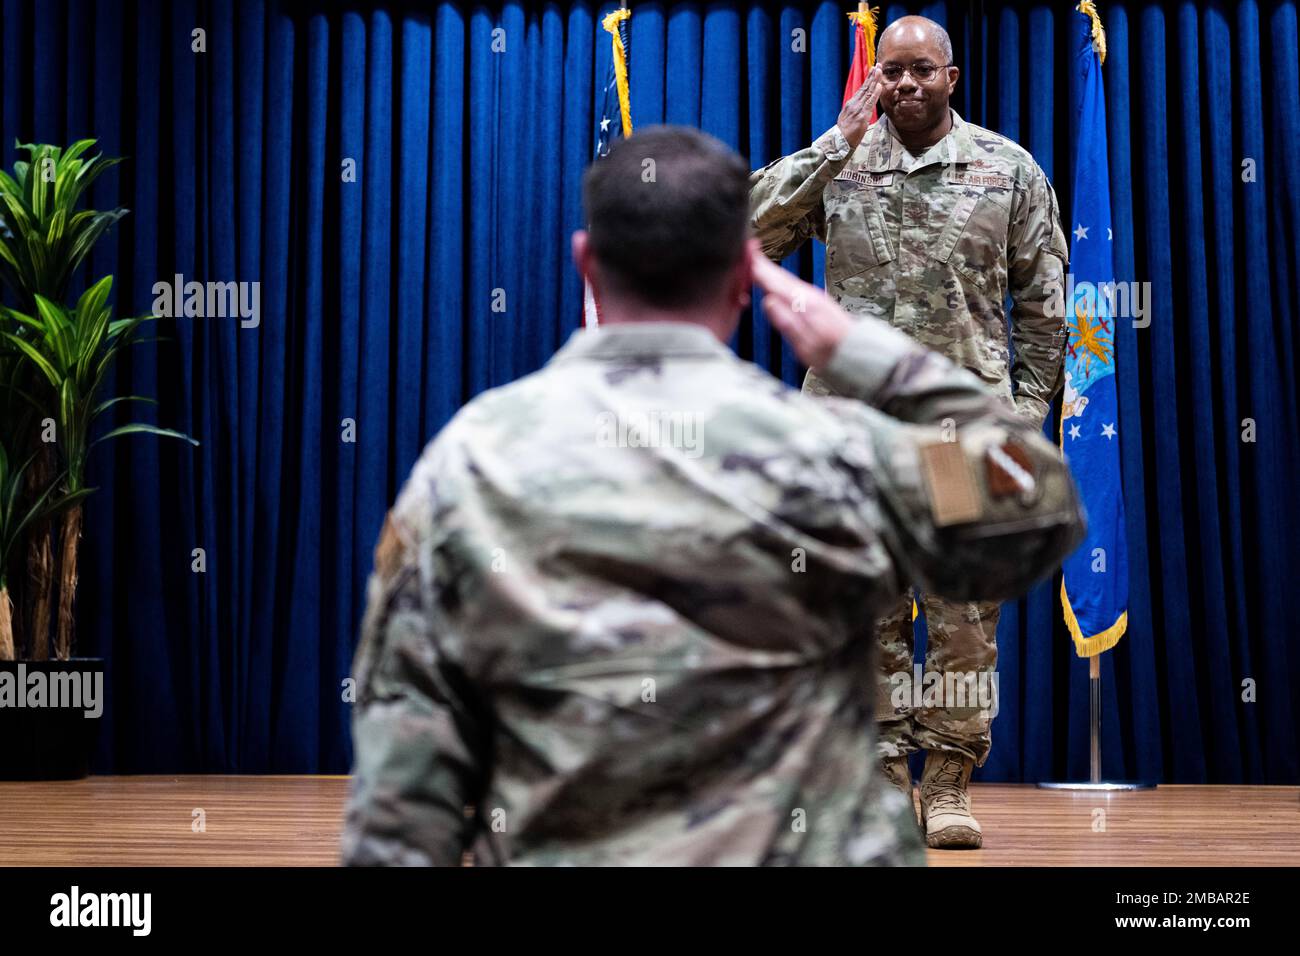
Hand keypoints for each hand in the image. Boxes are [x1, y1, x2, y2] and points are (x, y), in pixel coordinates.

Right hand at [751, 247, 852, 370]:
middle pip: (780, 276)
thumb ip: (786, 322)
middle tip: (748, 251)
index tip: (746, 255)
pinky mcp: (817, 302)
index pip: (775, 281)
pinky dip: (780, 280)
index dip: (759, 268)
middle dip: (763, 264)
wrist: (856, 353)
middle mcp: (809, 296)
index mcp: (804, 304)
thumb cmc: (831, 353)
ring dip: (771, 270)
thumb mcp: (804, 344)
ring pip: (786, 280)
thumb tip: (768, 302)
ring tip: (757, 263)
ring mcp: (814, 297)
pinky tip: (776, 282)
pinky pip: (793, 285)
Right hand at [836, 66, 882, 149]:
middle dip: (872, 76)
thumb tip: (861, 109)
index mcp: (850, 105)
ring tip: (879, 71)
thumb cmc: (844, 134)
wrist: (839, 143)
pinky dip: (874, 93)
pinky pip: (869, 103)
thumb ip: (854, 112)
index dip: (868, 80)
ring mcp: (857, 109)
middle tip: (878, 66)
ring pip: (867, 92)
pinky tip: (879, 86)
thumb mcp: (847, 119)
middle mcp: (853, 104)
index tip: (873, 71)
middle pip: (864, 87)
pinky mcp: (861, 116)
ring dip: (874, 80)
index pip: (861, 90)